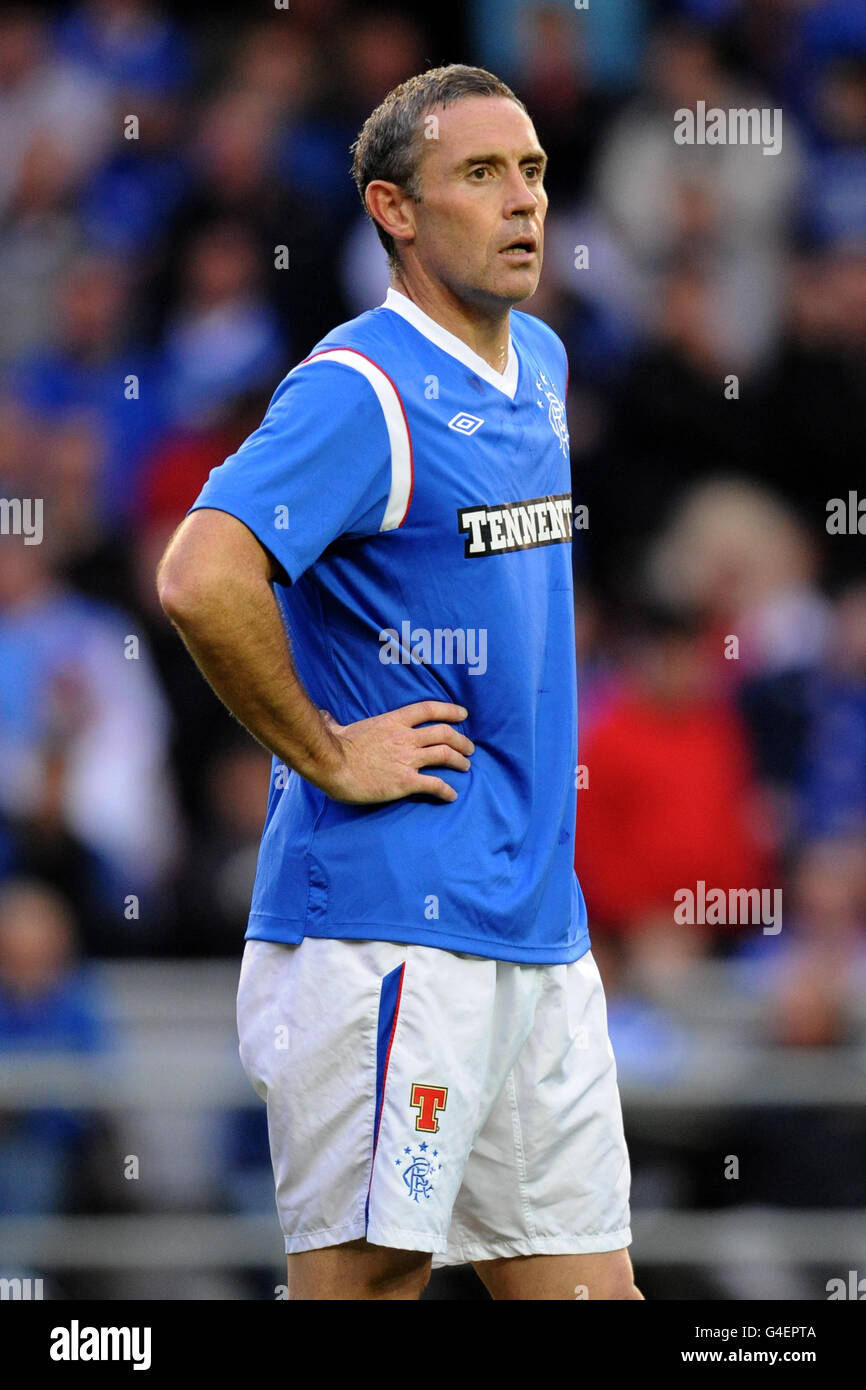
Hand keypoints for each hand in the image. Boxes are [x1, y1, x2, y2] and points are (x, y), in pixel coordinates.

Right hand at [314, 701, 473, 803]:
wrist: (332, 765)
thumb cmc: (334, 747)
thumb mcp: (339, 728)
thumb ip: (336, 722)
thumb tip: (324, 715)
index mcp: (393, 721)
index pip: (428, 709)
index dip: (449, 711)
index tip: (462, 714)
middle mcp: (405, 737)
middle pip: (444, 733)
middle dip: (461, 740)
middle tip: (469, 748)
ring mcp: (407, 759)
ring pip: (445, 755)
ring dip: (460, 761)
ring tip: (466, 766)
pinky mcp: (405, 782)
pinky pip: (435, 785)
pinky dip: (446, 791)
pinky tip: (452, 796)